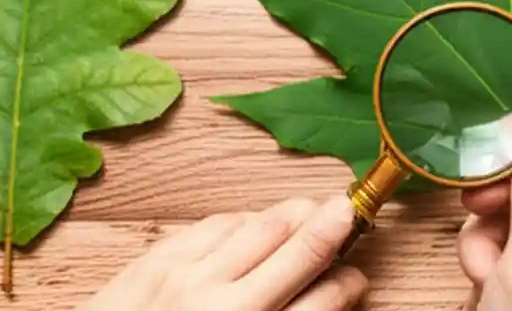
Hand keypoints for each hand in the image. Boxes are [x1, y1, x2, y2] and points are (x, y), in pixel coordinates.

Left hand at [80, 196, 366, 310]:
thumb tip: (322, 297)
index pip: (322, 302)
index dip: (347, 283)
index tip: (357, 275)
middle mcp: (221, 307)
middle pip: (297, 247)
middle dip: (331, 224)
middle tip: (352, 209)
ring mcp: (185, 278)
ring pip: (258, 224)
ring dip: (290, 215)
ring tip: (309, 212)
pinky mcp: (154, 261)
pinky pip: (212, 225)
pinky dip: (241, 221)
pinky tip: (251, 225)